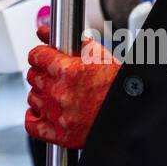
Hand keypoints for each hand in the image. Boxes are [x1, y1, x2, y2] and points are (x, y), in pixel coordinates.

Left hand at [25, 23, 119, 148]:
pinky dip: (35, 118)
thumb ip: (66, 40)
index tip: (45, 58)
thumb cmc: (119, 85)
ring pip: (33, 98)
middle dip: (42, 74)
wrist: (133, 113)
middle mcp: (60, 93)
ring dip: (41, 95)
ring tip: (56, 94)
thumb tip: (43, 30)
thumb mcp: (97, 54)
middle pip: (33, 77)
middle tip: (55, 77)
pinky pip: (32, 125)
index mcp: (68, 71)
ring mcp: (59, 115)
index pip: (36, 56)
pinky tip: (45, 112)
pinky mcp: (61, 135)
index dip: (41, 55)